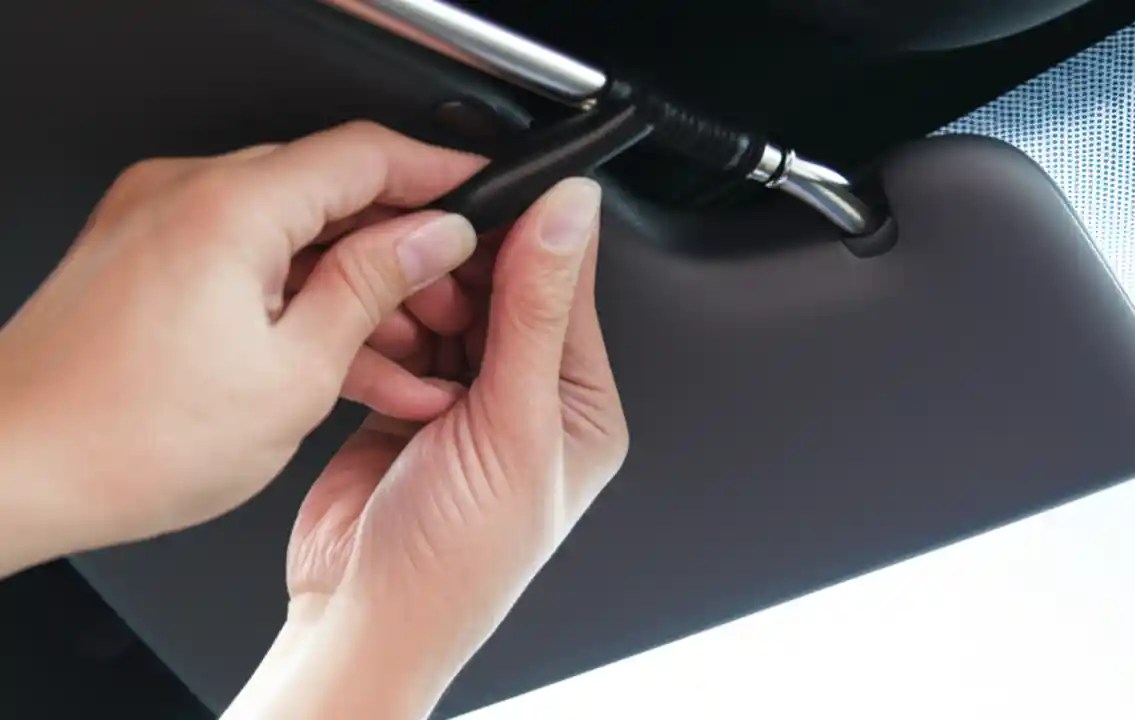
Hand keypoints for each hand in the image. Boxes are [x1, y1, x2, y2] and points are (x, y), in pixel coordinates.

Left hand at [0, 122, 486, 568]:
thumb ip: (373, 288)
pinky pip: (246, 261)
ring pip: (291, 233)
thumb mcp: (293, 373)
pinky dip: (297, 298)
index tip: (481, 195)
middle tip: (451, 293)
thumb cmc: (125, 439)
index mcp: (230, 207)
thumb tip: (433, 237)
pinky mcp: (147, 259)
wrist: (11, 474)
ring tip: (407, 346)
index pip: (364, 153)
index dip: (437, 172)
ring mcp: (161, 224)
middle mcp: (187, 195)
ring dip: (354, 283)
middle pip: (329, 190)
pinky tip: (342, 353)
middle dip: (402, 242)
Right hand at [226, 179, 628, 719]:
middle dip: (458, 277)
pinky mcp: (405, 405)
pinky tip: (374, 343)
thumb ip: (536, 311)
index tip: (486, 198)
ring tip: (395, 318)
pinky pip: (397, 337)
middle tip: (424, 268)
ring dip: (414, 305)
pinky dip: (381, 335)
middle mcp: (528, 401)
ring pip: (443, 308)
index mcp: (580, 408)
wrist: (362, 618)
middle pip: (500, 291)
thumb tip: (569, 214)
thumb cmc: (455, 564)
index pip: (566, 291)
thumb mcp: (512, 424)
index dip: (528, 239)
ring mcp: (463, 402)